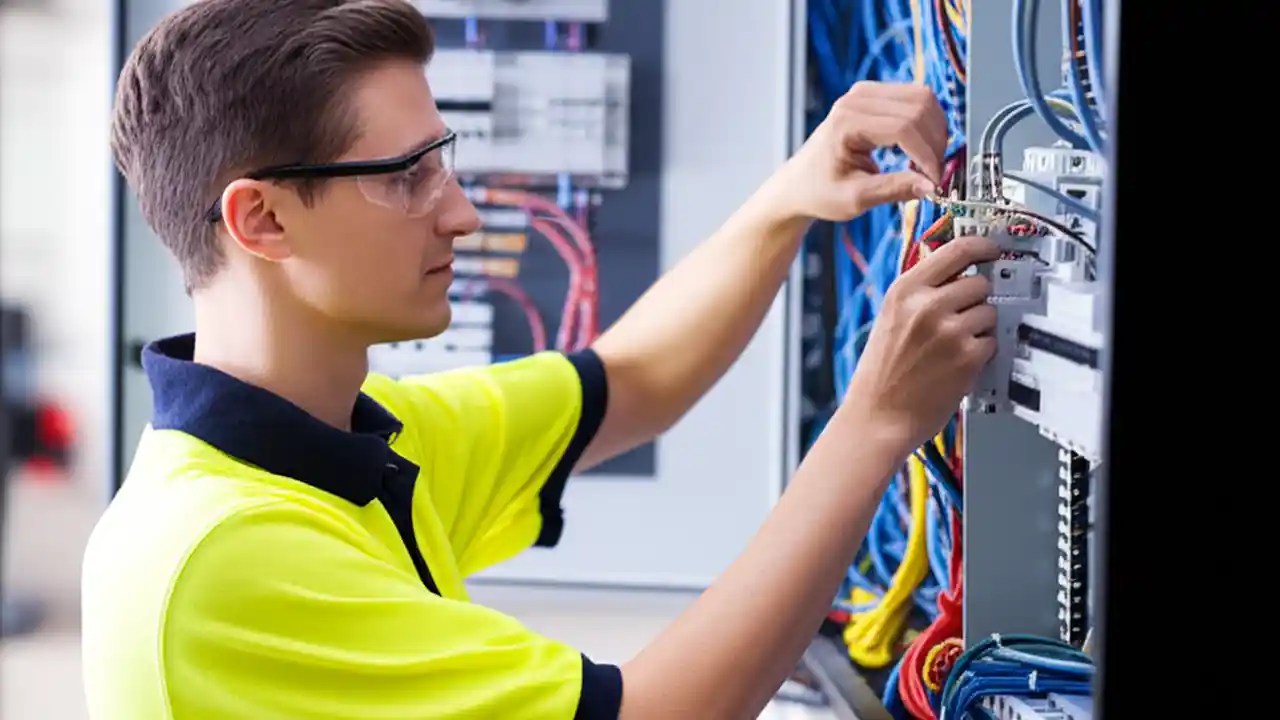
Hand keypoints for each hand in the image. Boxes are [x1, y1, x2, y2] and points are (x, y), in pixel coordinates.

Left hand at [763, 81, 947, 223]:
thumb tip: (931, 186)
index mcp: (846, 121)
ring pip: (924, 98)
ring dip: (934, 131)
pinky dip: (927, 123)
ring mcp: (866, 92)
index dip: (926, 156)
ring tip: (927, 163)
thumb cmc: (820, 192)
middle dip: (934, 143)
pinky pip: (916, 98)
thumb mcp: (856, 199)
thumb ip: (894, 189)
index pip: (903, 128)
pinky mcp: (875, 94)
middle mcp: (856, 99)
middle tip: (932, 175)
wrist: (800, 183)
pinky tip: (919, 150)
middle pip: (919, 107)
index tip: (935, 183)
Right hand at [840, 235, 1000, 454]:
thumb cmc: (881, 374)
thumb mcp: (890, 319)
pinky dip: (982, 353)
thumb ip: (920, 294)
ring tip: (953, 348)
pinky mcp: (968, 357)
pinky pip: (992, 341)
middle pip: (979, 283)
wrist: (877, 417)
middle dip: (976, 300)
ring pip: (989, 312)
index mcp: (904, 291)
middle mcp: (927, 305)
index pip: (956, 250)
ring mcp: (950, 331)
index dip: (982, 246)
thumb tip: (956, 275)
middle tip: (961, 320)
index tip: (992, 250)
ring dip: (980, 328)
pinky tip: (958, 365)